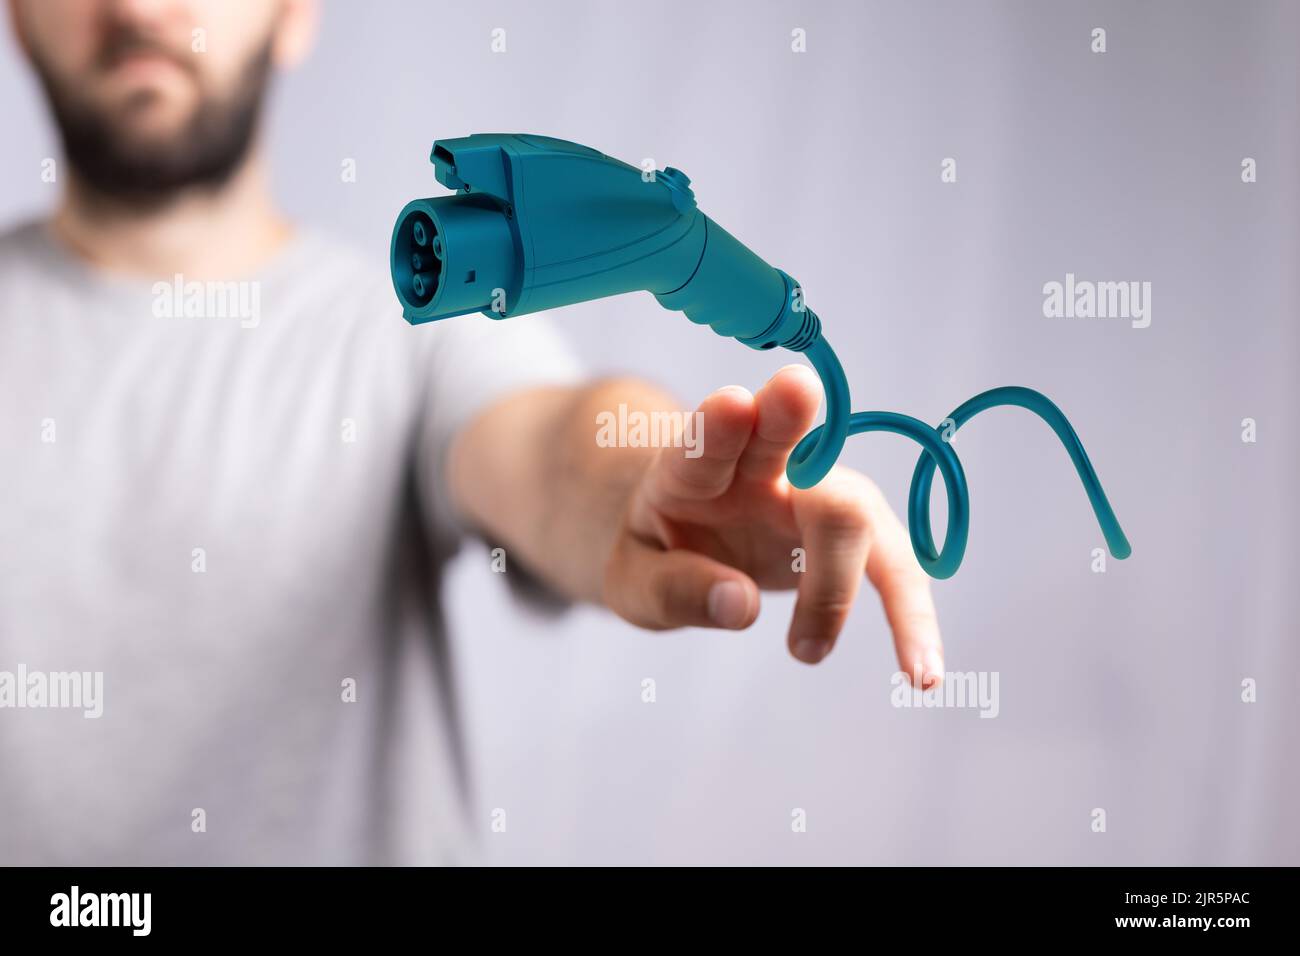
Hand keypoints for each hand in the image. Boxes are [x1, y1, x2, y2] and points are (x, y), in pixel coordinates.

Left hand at [603, 364, 943, 681]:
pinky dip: (911, 615)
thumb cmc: (658, 552)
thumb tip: (741, 606)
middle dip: (792, 416)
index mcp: (689, 470)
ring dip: (842, 582)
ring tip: (812, 656)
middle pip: (786, 439)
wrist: (685, 535)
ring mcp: (813, 490)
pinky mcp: (852, 527)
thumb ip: (675, 589)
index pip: (703, 441)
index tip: (733, 405)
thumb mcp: (635, 583)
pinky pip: (892, 565)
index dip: (718, 423)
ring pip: (850, 511)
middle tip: (797, 395)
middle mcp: (758, 465)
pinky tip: (922, 674)